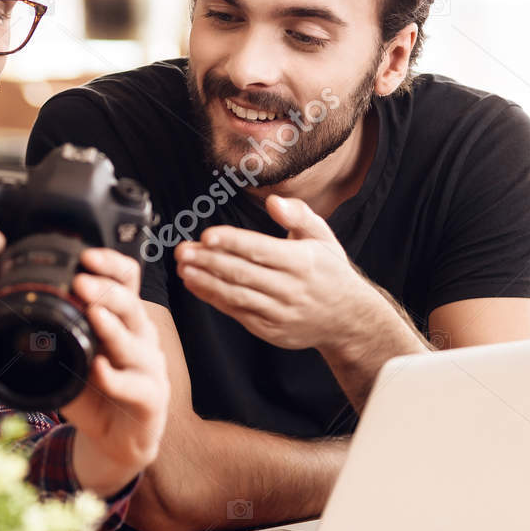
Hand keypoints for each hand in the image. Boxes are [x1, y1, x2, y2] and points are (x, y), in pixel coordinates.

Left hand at [60, 248, 168, 496]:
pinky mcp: (151, 398)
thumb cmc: (94, 392)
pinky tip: (99, 369)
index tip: (86, 256)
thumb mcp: (69, 357)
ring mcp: (149, 368)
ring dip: (112, 328)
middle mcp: (141, 338)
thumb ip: (50, 335)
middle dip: (106, 291)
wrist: (116, 439)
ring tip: (94, 314)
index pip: (127, 280)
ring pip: (135, 342)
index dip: (111, 265)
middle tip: (81, 282)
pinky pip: (135, 386)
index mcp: (123, 319)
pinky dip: (115, 378)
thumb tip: (3, 312)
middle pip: (132, 305)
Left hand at [174, 194, 381, 350]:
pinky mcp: (269, 329)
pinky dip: (214, 298)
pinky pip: (237, 312)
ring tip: (183, 267)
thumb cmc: (330, 271)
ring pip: (236, 296)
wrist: (347, 319)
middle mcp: (291, 289)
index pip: (261, 250)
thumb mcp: (323, 237)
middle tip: (182, 250)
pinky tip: (195, 284)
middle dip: (209, 261)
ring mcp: (279, 313)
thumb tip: (273, 201)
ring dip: (206, 281)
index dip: (232, 242)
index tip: (206, 234)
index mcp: (303, 262)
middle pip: (243, 274)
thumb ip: (298, 214)